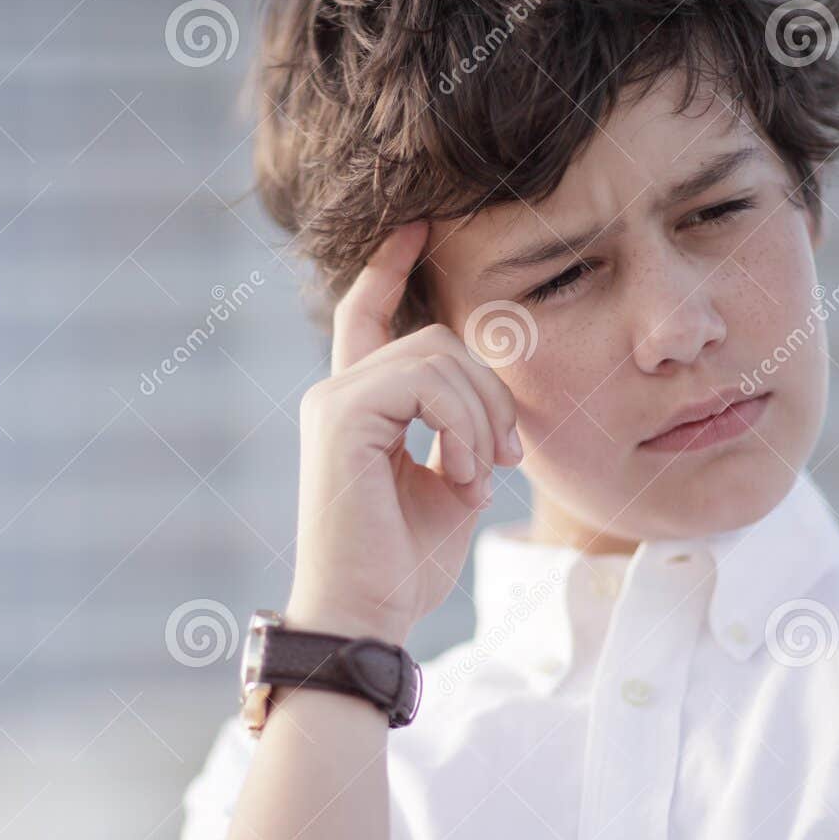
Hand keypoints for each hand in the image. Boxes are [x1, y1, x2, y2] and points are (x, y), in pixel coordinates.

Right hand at [286, 222, 521, 645]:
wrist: (365, 614)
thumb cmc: (403, 564)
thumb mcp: (447, 483)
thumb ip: (458, 430)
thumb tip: (486, 405)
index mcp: (358, 406)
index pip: (370, 315)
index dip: (391, 268)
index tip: (419, 224)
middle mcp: (338, 393)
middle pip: (437, 339)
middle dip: (490, 393)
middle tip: (503, 459)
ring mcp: (334, 401)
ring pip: (439, 356)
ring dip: (480, 419)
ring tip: (477, 477)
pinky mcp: (341, 415)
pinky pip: (429, 383)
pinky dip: (463, 429)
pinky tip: (461, 476)